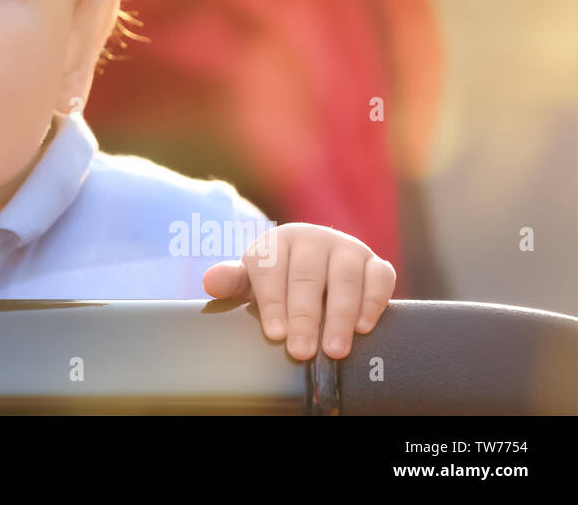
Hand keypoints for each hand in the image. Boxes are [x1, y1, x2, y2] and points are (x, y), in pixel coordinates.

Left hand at [201, 223, 395, 360]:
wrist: (316, 268)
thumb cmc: (278, 279)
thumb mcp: (252, 280)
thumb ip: (232, 281)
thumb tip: (211, 282)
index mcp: (277, 240)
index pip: (271, 268)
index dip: (272, 302)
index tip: (275, 334)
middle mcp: (313, 238)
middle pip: (307, 276)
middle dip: (304, 317)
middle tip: (301, 352)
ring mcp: (347, 248)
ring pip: (345, 278)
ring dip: (340, 316)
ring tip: (334, 349)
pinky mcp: (375, 263)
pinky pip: (380, 278)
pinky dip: (373, 302)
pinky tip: (363, 328)